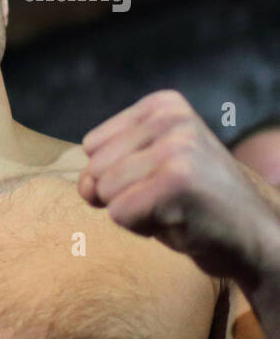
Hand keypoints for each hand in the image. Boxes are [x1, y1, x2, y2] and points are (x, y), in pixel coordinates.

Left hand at [79, 90, 279, 279]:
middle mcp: (171, 118)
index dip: (118, 172)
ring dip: (134, 211)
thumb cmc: (189, 202)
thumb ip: (102, 169)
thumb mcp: (144, 168)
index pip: (92, 145)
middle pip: (95, 169)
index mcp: (162, 105)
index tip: (159, 177)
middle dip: (123, 194)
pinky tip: (177, 220)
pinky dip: (142, 227)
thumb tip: (85, 186)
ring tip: (172, 206)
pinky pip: (119, 214)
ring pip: (105, 191)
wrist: (251, 233)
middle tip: (167, 196)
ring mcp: (176, 148)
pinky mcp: (176, 182)